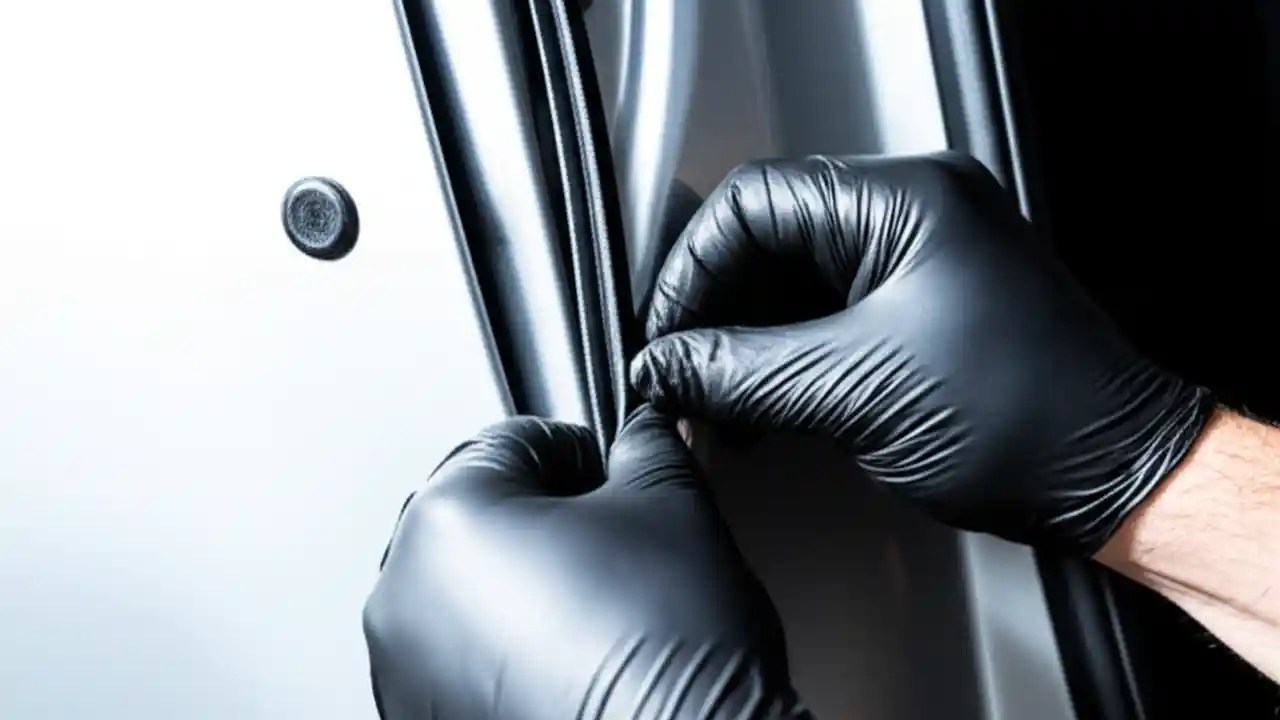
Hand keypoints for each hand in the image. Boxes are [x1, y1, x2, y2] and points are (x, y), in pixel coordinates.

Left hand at [363, 406, 809, 719]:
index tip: (611, 478)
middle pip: (478, 515)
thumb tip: (637, 431)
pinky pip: (457, 657)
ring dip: (518, 586)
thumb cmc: (668, 651)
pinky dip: (502, 649)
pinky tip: (566, 659)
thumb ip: (642, 442)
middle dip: (541, 520)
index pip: (513, 442)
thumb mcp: (670, 500)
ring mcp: (403, 668)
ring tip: (592, 612)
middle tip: (608, 548)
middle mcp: (402, 593)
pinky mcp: (423, 719)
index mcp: (448, 516)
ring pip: (464, 589)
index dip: (580, 454)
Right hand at [630, 152, 1213, 553]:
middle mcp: (911, 215)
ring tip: (716, 402)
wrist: (1112, 476)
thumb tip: (666, 365)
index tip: (666, 333)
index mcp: (904, 200)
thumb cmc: (1030, 421)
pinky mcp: (918, 309)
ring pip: (792, 282)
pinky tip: (759, 406)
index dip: (693, 268)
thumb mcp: (854, 392)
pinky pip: (826, 315)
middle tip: (682, 371)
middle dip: (715, 311)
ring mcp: (918, 260)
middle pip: (769, 240)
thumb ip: (740, 372)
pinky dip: (782, 358)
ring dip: (744, 341)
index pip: (754, 202)